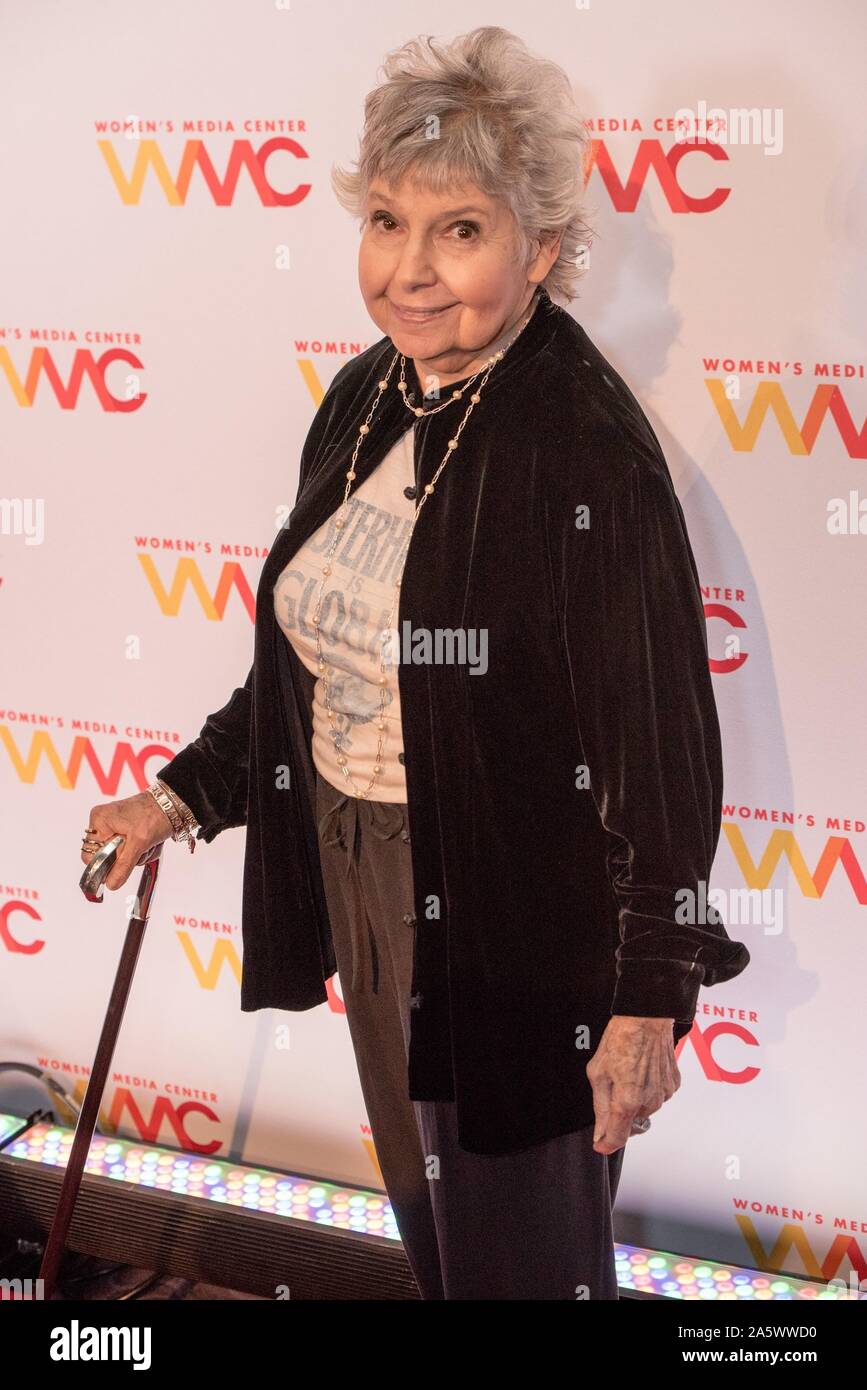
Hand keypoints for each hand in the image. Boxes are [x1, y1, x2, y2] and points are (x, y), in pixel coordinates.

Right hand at [81, 792, 174, 891]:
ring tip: (150, 843)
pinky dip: (142, 850)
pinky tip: (151, 842)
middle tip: (142, 848)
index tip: (121, 867)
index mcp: (100, 821)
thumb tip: (111, 884)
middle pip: (108, 857)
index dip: (106, 865)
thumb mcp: (139, 843)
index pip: (90, 856)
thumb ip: (123, 865)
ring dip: (139, 855)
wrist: (173, 804)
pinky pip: (130, 850)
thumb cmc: (156, 814)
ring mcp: (115, 827)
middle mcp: (104, 823)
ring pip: (121, 856)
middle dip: (128, 858)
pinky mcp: (126, 831)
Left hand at [585, 1015, 680, 1154]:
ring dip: (634, 1099)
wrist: (647, 1018)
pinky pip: (657, 1096)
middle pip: (631, 1123)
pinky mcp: (673, 1085)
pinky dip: (648, 1088)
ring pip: (644, 1109)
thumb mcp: (598, 1072)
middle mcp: (649, 1102)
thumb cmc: (621, 1039)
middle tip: (612, 1086)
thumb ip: (600, 1107)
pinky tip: (642, 1069)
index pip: (618, 1138)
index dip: (606, 1144)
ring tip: (628, 1072)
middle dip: (619, 1112)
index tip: (600, 1144)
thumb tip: (600, 1133)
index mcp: (627, 1100)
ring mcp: (664, 1094)